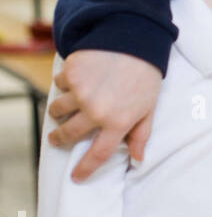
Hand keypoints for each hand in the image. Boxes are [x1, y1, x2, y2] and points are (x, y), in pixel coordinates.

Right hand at [46, 50, 161, 181]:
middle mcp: (97, 111)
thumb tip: (138, 160)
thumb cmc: (146, 76)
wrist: (136, 39)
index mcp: (119, 122)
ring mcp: (81, 93)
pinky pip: (59, 85)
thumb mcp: (149, 108)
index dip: (85, 169)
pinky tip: (80, 77)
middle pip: (68, 134)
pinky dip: (66, 83)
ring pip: (56, 110)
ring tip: (69, 105)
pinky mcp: (71, 74)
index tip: (76, 177)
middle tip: (58, 137)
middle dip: (60, 138)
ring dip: (59, 110)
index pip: (98, 154)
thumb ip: (141, 135)